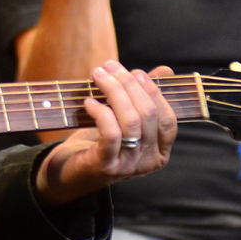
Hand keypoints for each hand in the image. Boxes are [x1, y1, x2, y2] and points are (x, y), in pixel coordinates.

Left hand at [34, 61, 177, 206]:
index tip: (135, 71)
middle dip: (129, 84)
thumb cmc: (101, 142)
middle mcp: (148, 161)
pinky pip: (111, 134)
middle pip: (148, 115)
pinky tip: (89, 101)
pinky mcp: (107, 166)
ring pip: (131, 121)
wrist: (72, 172)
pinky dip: (101, 112)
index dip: (154, 92)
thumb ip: (144, 98)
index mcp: (160, 151)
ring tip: (98, 75)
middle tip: (110, 66)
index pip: (168, 119)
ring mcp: (129, 166)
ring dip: (114, 91)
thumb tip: (165, 71)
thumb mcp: (125, 120)